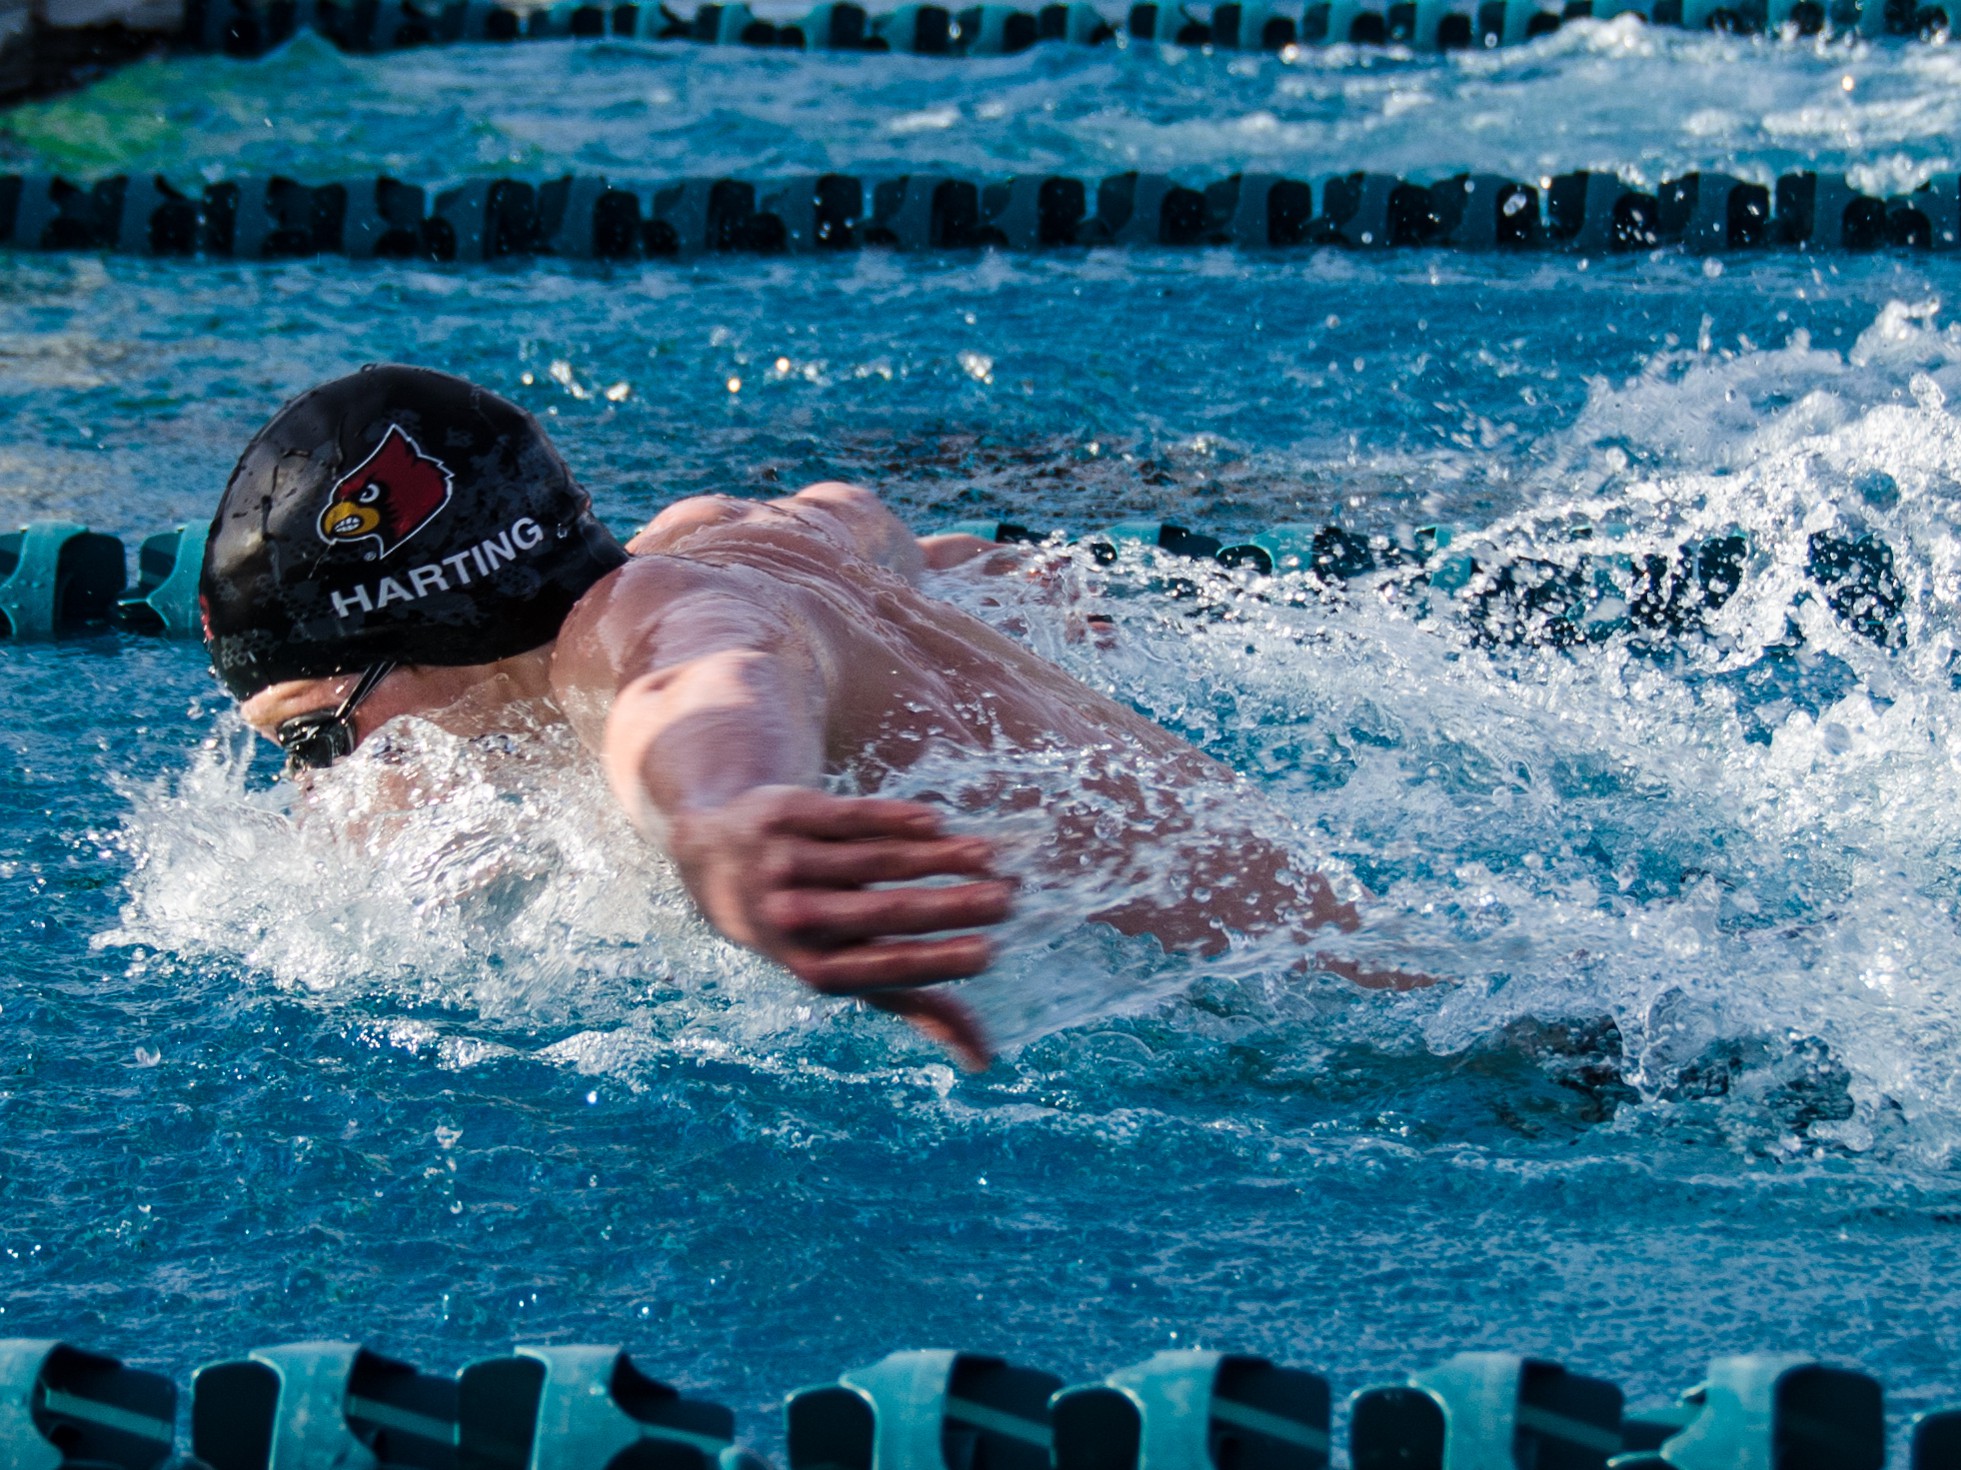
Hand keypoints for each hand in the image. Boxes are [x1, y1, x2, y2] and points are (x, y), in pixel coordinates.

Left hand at [667, 786, 1012, 1067]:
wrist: (717, 858)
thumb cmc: (805, 926)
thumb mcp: (849, 970)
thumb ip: (916, 1005)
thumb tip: (984, 1060)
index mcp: (812, 966)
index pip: (881, 967)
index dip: (935, 961)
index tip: (989, 952)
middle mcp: (792, 917)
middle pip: (883, 910)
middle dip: (951, 906)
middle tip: (1008, 899)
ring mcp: (784, 863)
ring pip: (875, 859)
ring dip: (939, 857)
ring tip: (989, 854)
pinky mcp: (783, 815)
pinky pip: (850, 817)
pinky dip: (895, 818)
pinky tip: (938, 823)